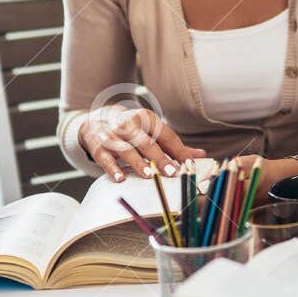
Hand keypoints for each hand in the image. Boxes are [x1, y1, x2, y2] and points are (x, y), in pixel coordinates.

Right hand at [78, 106, 206, 181]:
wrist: (96, 120)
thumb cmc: (131, 129)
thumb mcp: (151, 131)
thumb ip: (174, 145)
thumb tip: (200, 156)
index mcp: (146, 118)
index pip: (166, 135)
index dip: (179, 150)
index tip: (190, 164)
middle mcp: (129, 124)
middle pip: (147, 142)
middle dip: (160, 158)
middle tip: (171, 172)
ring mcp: (112, 135)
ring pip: (126, 150)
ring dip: (137, 163)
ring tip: (149, 175)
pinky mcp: (98, 147)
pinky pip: (105, 158)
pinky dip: (112, 168)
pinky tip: (120, 178)